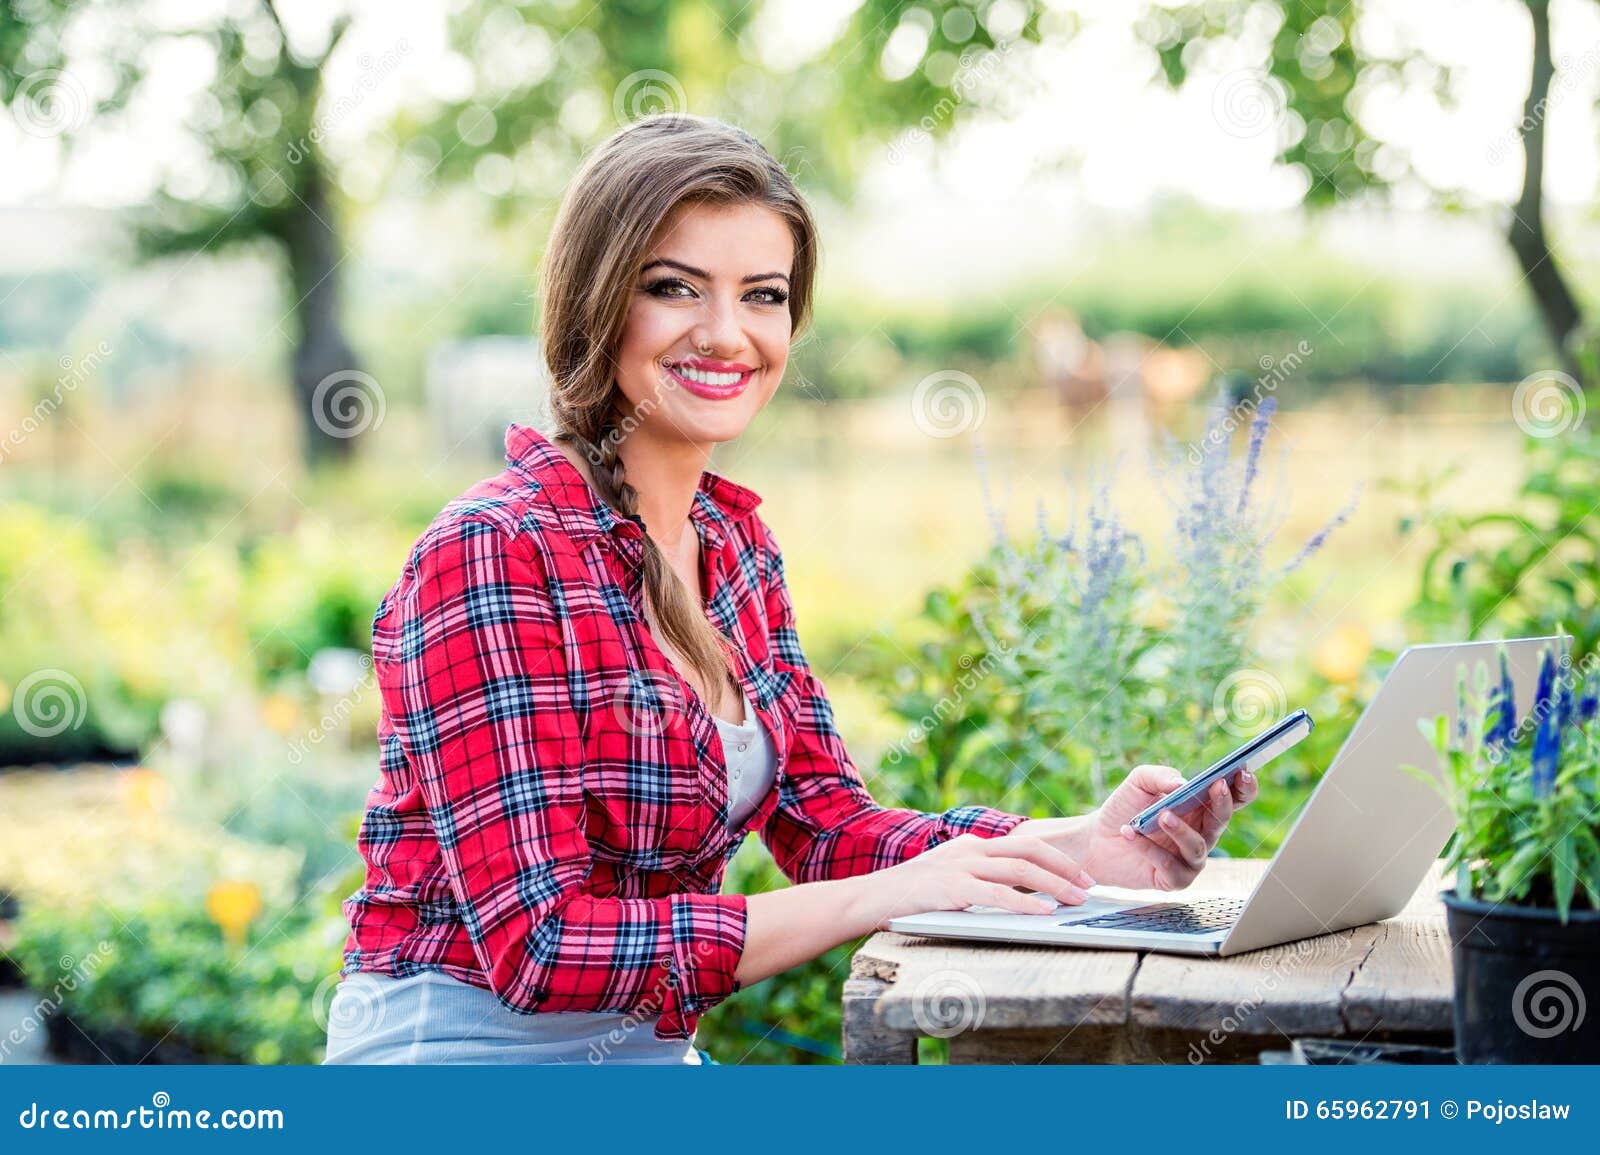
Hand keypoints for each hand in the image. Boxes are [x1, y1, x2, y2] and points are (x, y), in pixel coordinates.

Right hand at [842, 832, 1096, 932]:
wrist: (870, 899)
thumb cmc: (911, 897)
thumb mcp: (951, 879)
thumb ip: (980, 881)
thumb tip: (1019, 895)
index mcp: (973, 846)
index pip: (1025, 844)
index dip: (1059, 859)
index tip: (1082, 877)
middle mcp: (970, 849)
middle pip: (1030, 850)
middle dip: (1066, 868)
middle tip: (1090, 887)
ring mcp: (960, 865)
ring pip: (1020, 869)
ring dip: (1055, 885)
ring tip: (1077, 902)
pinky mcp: (951, 887)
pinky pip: (997, 893)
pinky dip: (1025, 903)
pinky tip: (1044, 913)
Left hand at [1082, 763, 1257, 890]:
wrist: (1097, 839)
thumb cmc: (1125, 808)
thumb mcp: (1139, 782)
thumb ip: (1160, 775)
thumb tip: (1182, 783)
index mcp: (1200, 809)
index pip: (1233, 800)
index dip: (1243, 788)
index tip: (1243, 771)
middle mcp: (1201, 834)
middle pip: (1221, 820)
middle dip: (1222, 803)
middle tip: (1215, 786)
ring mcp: (1189, 860)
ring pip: (1197, 846)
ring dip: (1181, 830)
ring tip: (1162, 815)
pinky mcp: (1173, 880)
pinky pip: (1169, 866)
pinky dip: (1150, 850)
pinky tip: (1131, 833)